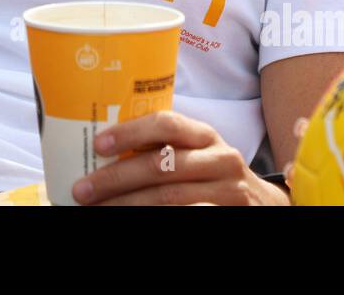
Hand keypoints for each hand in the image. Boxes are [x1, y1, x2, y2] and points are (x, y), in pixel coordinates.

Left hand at [70, 110, 290, 205]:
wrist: (260, 204)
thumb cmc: (211, 173)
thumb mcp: (195, 152)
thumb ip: (163, 147)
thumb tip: (102, 151)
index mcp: (203, 135)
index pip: (166, 124)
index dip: (131, 133)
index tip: (98, 145)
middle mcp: (219, 158)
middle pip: (162, 166)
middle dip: (116, 178)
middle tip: (83, 190)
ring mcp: (227, 190)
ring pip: (169, 198)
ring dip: (127, 205)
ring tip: (98, 209)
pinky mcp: (226, 214)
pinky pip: (185, 216)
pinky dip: (154, 218)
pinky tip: (130, 218)